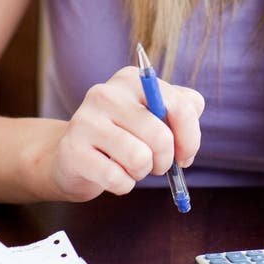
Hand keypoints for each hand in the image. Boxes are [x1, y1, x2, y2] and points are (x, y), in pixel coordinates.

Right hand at [45, 67, 203, 201]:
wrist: (73, 156)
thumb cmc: (124, 134)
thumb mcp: (154, 114)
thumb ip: (183, 112)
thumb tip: (188, 140)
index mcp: (132, 79)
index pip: (181, 106)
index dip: (191, 138)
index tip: (185, 155)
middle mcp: (106, 93)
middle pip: (161, 136)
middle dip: (166, 160)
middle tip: (157, 164)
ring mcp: (85, 120)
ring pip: (139, 159)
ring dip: (142, 172)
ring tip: (131, 166)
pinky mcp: (72, 151)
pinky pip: (117, 179)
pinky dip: (123, 185)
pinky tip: (113, 175)